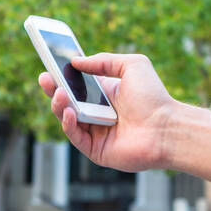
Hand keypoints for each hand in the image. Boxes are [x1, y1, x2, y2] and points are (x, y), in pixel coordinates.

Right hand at [38, 52, 176, 171]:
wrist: (166, 127)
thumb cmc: (153, 97)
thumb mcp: (131, 65)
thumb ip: (104, 60)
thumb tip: (77, 61)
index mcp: (106, 95)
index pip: (78, 85)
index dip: (63, 77)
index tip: (50, 65)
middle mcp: (99, 114)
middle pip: (67, 102)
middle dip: (54, 90)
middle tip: (45, 78)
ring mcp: (96, 133)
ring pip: (67, 119)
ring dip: (59, 105)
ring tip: (59, 92)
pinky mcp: (96, 150)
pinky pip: (75, 137)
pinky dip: (68, 124)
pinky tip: (68, 111)